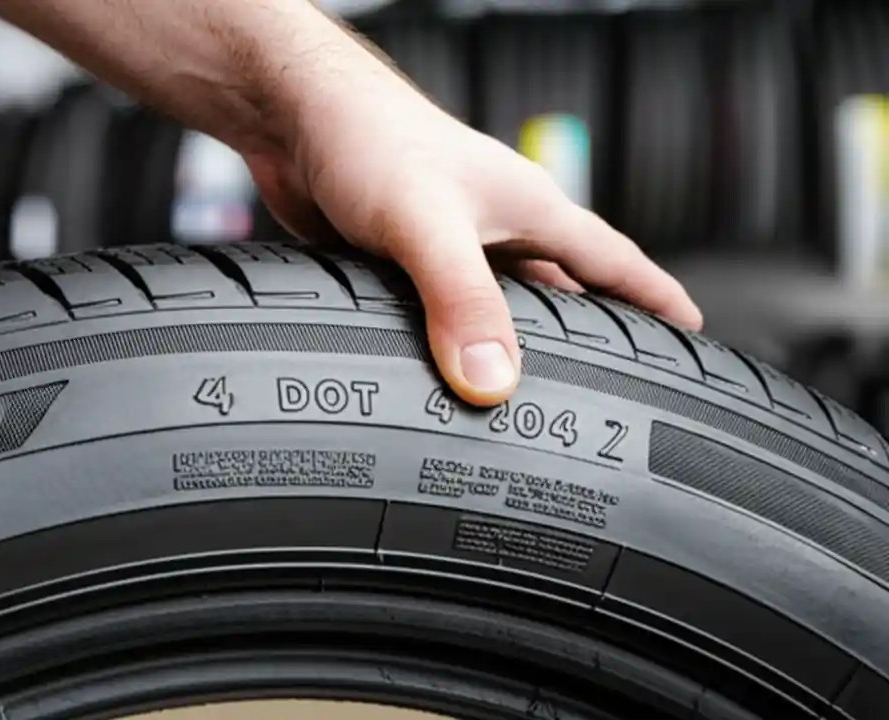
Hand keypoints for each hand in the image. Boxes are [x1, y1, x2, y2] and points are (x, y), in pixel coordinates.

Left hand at [245, 71, 702, 406]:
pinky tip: (447, 363)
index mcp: (529, 208)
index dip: (657, 298)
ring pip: (502, 301)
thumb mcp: (428, 226)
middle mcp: (496, 223)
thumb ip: (462, 302)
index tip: (692, 334)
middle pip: (564, 286)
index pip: (614, 259)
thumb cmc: (368, 138)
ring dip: (516, 339)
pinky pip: (446, 307)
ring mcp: (451, 239)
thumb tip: (494, 380)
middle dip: (593, 330)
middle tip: (615, 380)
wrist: (293, 114)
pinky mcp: (402, 256)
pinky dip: (458, 337)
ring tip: (535, 388)